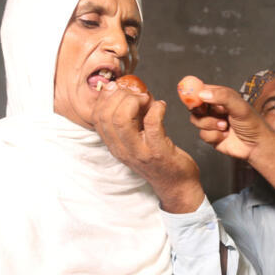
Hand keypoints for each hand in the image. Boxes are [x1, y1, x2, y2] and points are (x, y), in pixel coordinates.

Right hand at [92, 81, 203, 212]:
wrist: (177, 186)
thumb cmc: (159, 159)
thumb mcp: (137, 140)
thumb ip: (132, 119)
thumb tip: (131, 92)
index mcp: (115, 145)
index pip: (97, 118)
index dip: (105, 98)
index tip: (119, 88)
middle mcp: (122, 150)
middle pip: (107, 116)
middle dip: (120, 96)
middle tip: (137, 94)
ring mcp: (139, 152)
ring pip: (122, 120)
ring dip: (134, 102)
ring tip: (147, 99)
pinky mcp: (158, 151)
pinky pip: (152, 123)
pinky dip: (157, 108)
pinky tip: (161, 106)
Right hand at [191, 83, 274, 160]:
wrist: (256, 145)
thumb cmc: (252, 123)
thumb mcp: (240, 106)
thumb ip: (223, 97)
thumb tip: (203, 94)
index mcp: (221, 97)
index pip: (202, 90)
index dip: (195, 93)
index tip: (194, 98)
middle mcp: (214, 108)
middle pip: (195, 106)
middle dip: (200, 111)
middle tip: (206, 112)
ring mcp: (212, 122)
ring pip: (196, 120)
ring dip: (210, 124)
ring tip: (225, 126)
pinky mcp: (211, 136)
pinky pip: (203, 134)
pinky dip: (214, 136)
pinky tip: (225, 136)